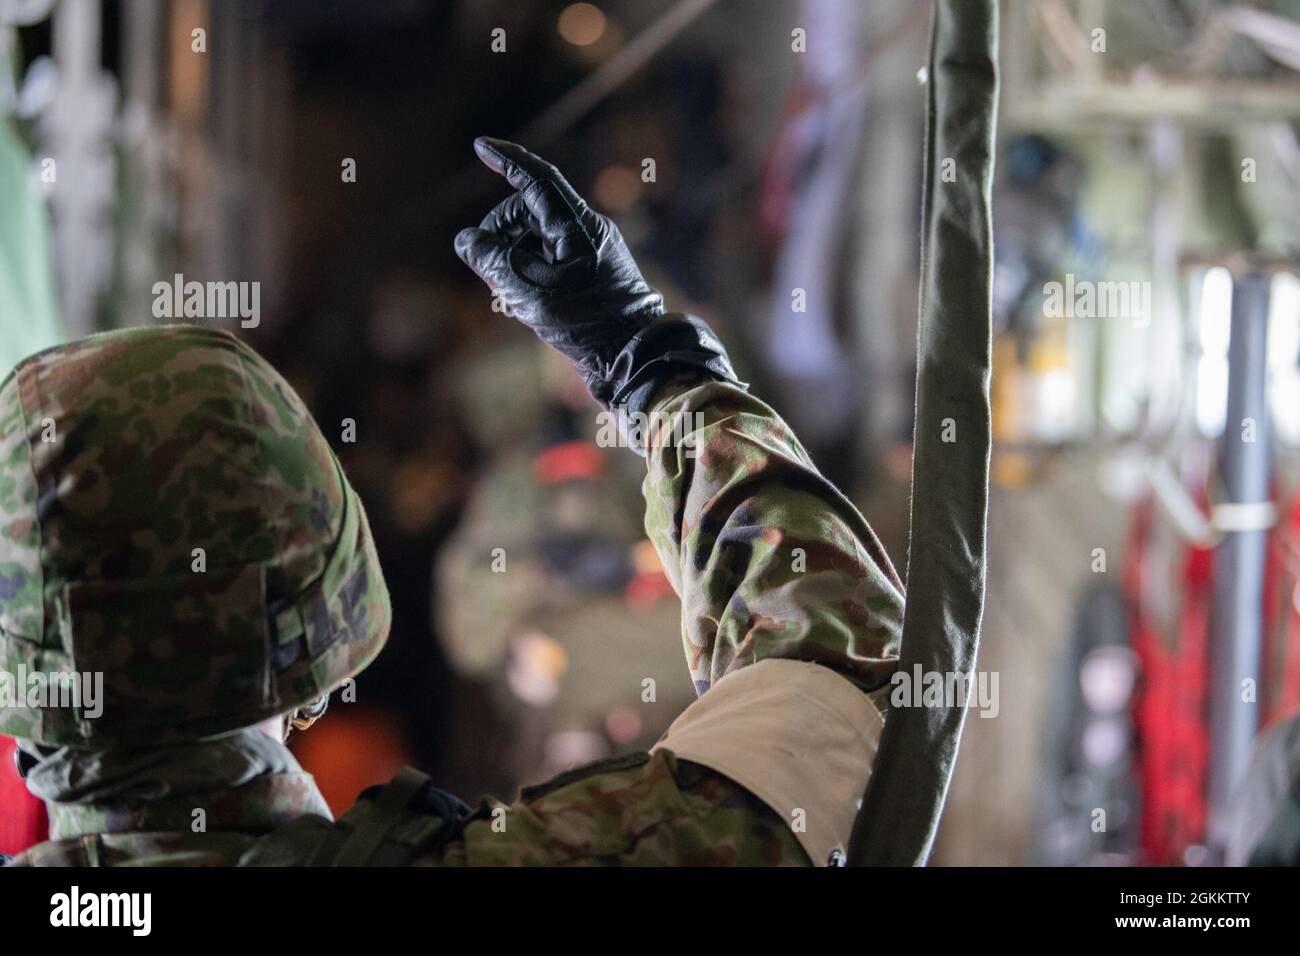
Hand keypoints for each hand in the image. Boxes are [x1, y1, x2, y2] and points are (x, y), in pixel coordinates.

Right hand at [454, 137, 663, 406]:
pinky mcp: (589, 271)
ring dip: (513, 258)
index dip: (508, 161)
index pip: (538, 180)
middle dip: (501, 233)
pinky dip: (529, 271)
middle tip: (491, 273)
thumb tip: (467, 239)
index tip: (481, 145)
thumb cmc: (587, 324)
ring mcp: (590, 250)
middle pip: (528, 211)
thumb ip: (493, 262)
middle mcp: (588, 230)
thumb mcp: (530, 294)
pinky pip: (548, 257)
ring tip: (511, 295)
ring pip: (535, 237)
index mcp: (579, 227)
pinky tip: (524, 302)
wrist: (632, 357)